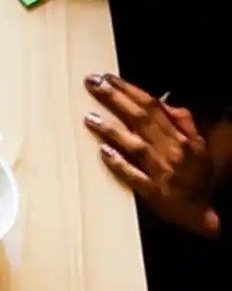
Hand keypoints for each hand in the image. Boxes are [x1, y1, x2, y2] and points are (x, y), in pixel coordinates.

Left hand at [84, 73, 220, 237]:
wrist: (200, 212)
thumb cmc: (195, 176)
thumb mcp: (197, 145)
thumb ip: (182, 122)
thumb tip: (163, 101)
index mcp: (181, 138)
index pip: (153, 106)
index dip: (129, 90)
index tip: (108, 78)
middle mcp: (171, 151)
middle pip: (140, 119)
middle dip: (115, 99)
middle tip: (92, 84)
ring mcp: (161, 172)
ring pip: (135, 145)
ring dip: (112, 130)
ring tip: (90, 117)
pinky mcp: (153, 192)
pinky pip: (134, 176)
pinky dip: (119, 163)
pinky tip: (104, 152)